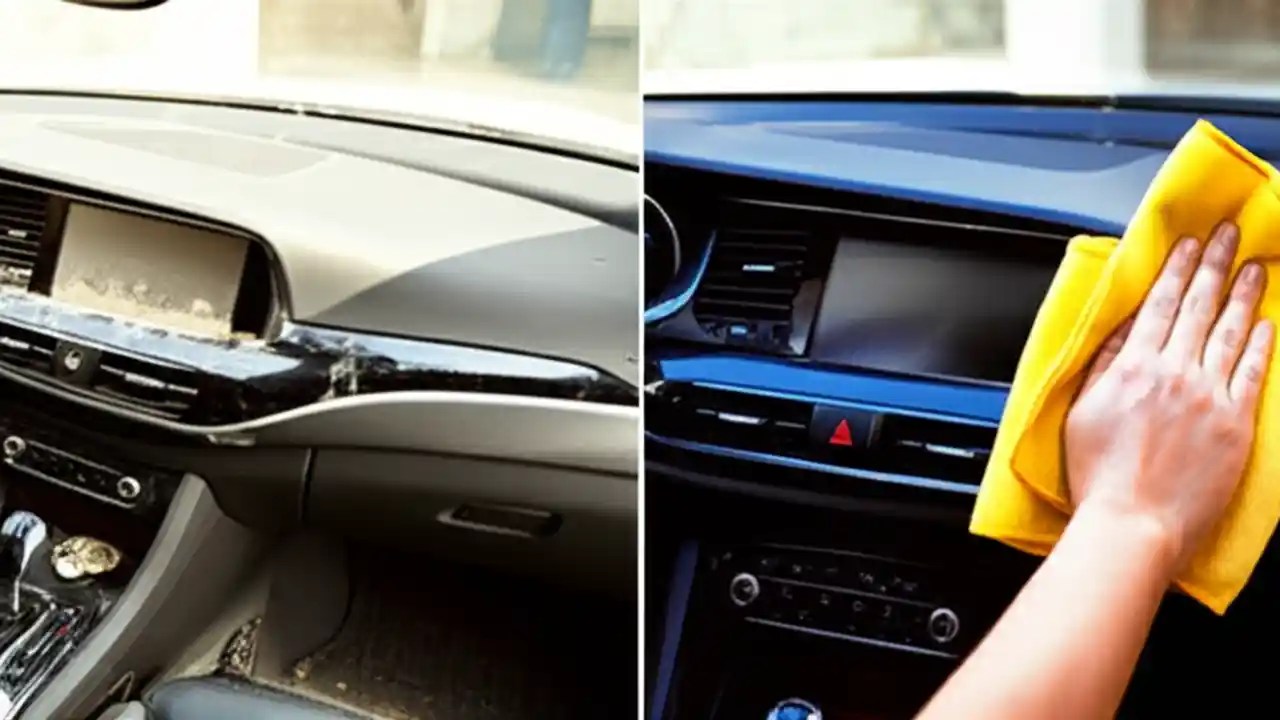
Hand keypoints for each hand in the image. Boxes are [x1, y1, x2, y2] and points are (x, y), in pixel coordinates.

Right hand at [1064, 221, 1272, 571]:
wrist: (1133, 523)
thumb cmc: (1100, 477)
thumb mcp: (1082, 412)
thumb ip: (1103, 365)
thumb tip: (1122, 330)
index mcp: (1133, 368)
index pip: (1160, 304)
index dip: (1176, 268)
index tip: (1188, 243)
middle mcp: (1174, 374)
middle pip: (1198, 307)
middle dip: (1213, 264)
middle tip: (1227, 235)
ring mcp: (1209, 397)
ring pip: (1230, 332)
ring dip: (1242, 294)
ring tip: (1252, 268)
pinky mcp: (1235, 424)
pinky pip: (1251, 372)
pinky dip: (1259, 343)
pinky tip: (1265, 323)